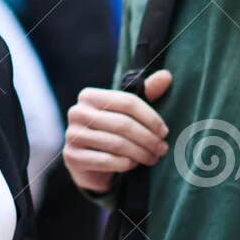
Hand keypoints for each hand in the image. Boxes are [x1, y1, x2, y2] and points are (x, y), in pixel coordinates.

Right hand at [62, 70, 172, 193]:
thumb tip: (166, 76)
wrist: (89, 164)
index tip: (164, 132)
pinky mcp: (72, 157)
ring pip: (116, 144)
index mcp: (90, 96)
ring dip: (140, 153)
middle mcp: (77, 112)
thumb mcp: (128, 112)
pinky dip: (125, 163)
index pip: (127, 102)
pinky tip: (134, 164)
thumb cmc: (112, 132)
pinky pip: (106, 160)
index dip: (150, 118)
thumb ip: (147, 92)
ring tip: (153, 158)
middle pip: (122, 124)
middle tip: (162, 149)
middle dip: (148, 139)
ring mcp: (72, 135)